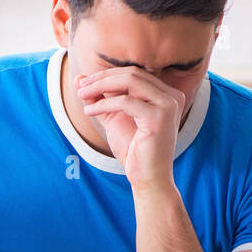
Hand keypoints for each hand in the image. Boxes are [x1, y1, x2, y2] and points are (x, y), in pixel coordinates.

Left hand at [75, 67, 185, 190]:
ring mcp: (168, 105)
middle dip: (102, 78)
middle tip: (81, 87)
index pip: (134, 74)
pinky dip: (104, 103)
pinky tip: (89, 111)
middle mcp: (172, 96)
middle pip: (132, 74)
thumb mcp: (113, 118)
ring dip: (101, 86)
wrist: (147, 178)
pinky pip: (126, 101)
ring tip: (82, 95)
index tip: (84, 82)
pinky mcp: (160, 117)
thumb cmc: (133, 151)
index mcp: (165, 94)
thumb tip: (79, 79)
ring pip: (130, 82)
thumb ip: (100, 98)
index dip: (107, 75)